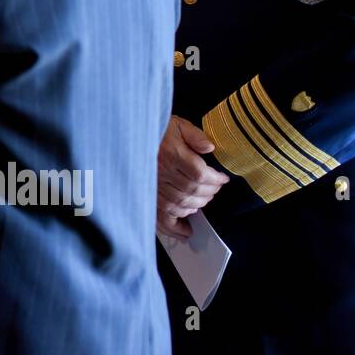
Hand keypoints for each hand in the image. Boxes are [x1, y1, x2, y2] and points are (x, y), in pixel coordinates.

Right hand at [157, 114, 229, 238]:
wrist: (132, 135)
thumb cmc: (158, 130)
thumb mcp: (178, 124)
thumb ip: (196, 135)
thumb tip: (210, 147)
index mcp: (170, 153)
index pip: (199, 174)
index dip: (215, 180)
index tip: (223, 179)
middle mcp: (160, 171)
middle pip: (192, 191)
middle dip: (209, 192)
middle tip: (215, 188)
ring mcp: (152, 185)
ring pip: (179, 204)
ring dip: (196, 205)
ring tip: (204, 200)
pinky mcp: (147, 195)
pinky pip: (161, 216)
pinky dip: (175, 226)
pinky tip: (186, 229)